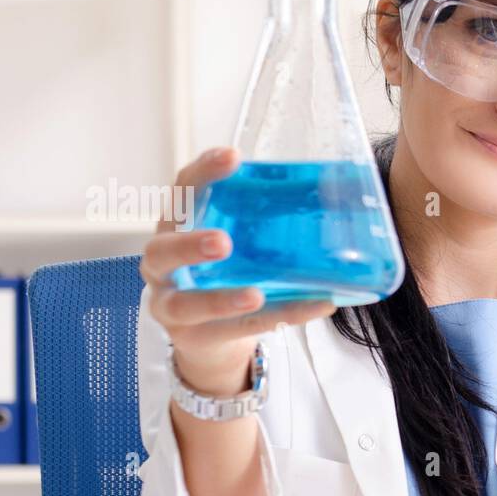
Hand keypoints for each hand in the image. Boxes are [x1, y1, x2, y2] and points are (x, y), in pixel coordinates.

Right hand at [140, 146, 335, 395]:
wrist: (207, 334)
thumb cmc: (222, 274)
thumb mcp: (234, 242)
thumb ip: (260, 222)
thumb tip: (333, 197)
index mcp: (175, 228)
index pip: (181, 192)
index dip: (203, 173)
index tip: (232, 157)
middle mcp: (162, 266)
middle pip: (162, 251)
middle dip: (191, 245)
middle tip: (223, 242)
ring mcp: (171, 305)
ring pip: (187, 304)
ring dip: (221, 300)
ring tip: (254, 295)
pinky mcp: (193, 338)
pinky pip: (233, 332)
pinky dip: (271, 321)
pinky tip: (307, 309)